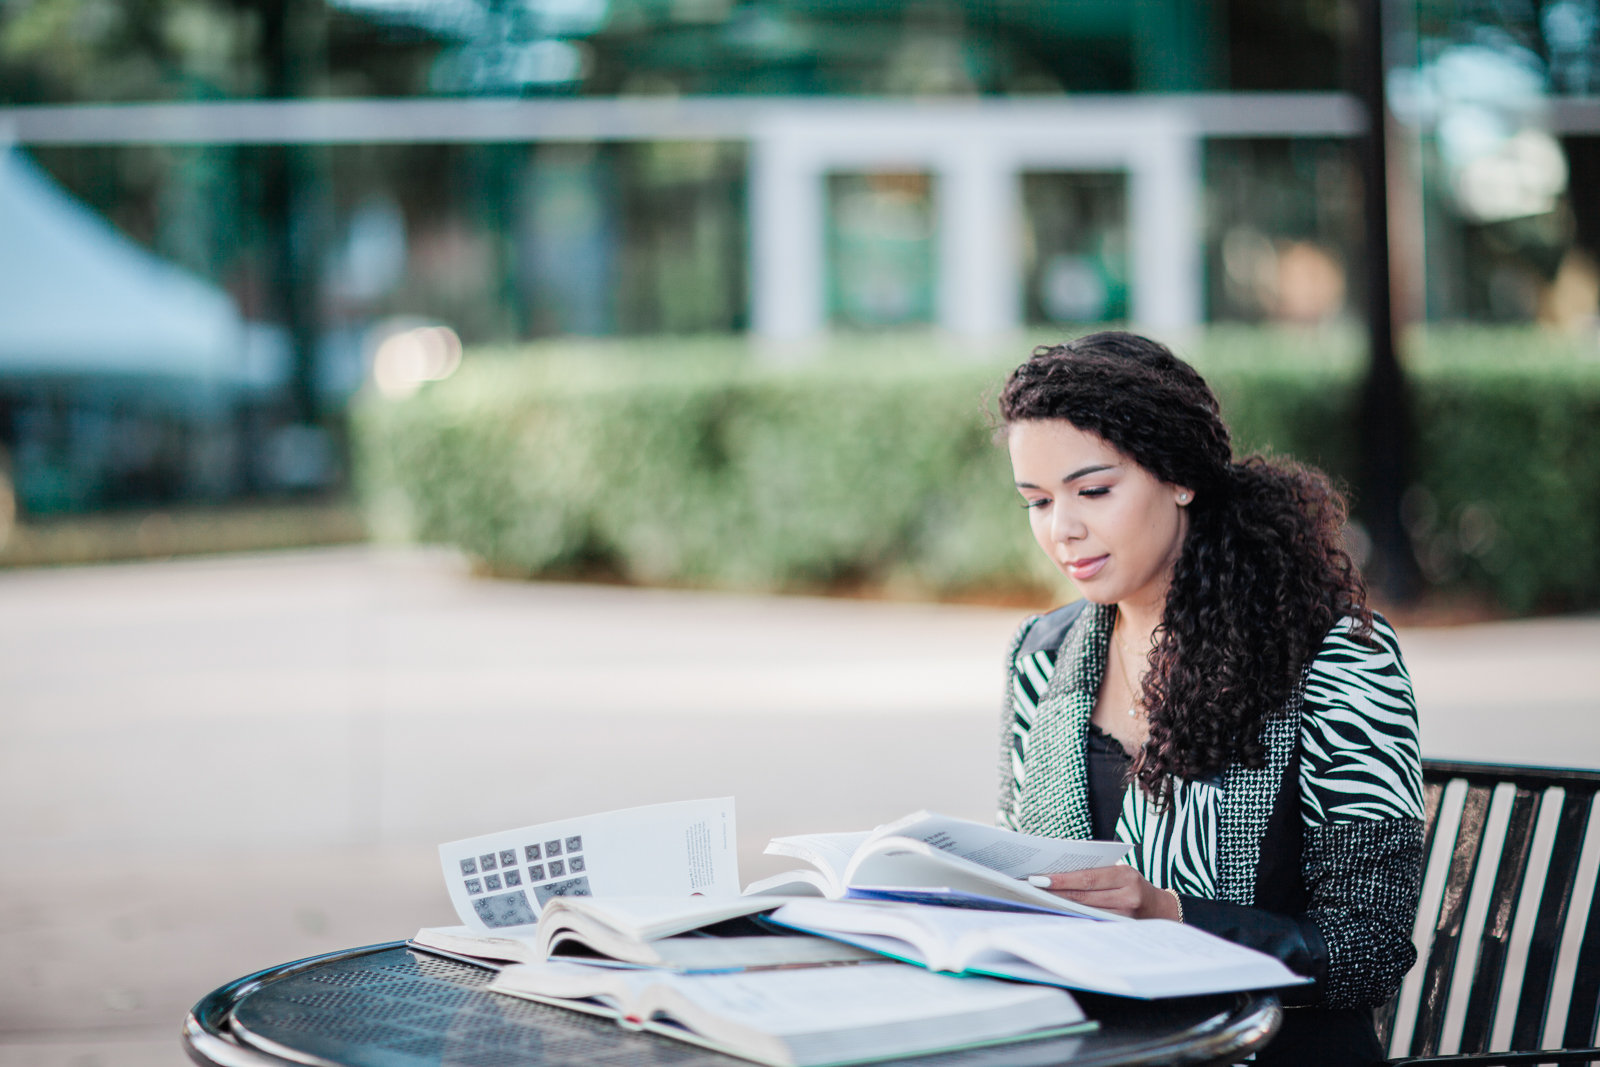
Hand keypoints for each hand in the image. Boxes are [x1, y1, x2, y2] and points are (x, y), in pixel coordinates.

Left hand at [1027, 867, 1178, 919]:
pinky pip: (1092, 922)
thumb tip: (1057, 872)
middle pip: (1084, 896)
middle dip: (1056, 893)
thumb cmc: (1131, 884)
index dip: (1062, 879)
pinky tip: (1058, 913)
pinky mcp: (1120, 929)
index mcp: (1126, 876)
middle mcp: (1128, 896)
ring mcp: (1125, 916)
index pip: (1087, 878)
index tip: (1039, 878)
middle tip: (1032, 889)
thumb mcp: (1120, 872)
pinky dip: (1074, 917)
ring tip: (1039, 900)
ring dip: (1061, 906)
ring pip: (1086, 911)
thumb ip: (1096, 871)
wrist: (1159, 909)